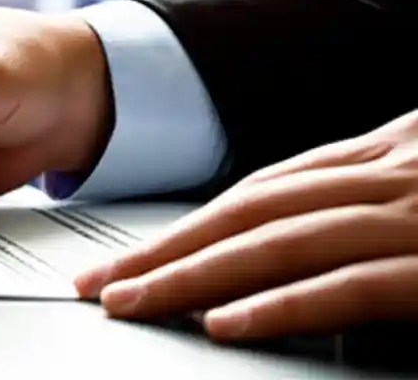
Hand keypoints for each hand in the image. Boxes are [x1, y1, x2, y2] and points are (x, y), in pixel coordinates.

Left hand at [76, 109, 417, 341]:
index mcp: (383, 158)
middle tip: (97, 283)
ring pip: (277, 243)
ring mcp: (412, 218)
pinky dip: (279, 305)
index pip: (260, 192)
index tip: (127, 258)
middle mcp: (388, 178)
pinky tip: (223, 325)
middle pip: (248, 212)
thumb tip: (299, 246)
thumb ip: (365, 214)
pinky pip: (349, 287)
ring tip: (130, 303)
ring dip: (194, 275)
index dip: (187, 226)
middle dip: (164, 249)